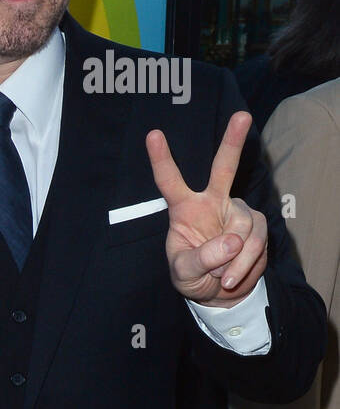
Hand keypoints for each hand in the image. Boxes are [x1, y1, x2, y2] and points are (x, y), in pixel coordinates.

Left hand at [146, 111, 267, 306]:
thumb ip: (201, 258)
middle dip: (233, 142)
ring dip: (235, 258)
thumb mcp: (184, 272)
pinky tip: (233, 275)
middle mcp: (211, 202)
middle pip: (223, 168)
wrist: (217, 292)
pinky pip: (256, 242)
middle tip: (242, 116)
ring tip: (221, 276)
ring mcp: (236, 212)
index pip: (169, 180)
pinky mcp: (256, 226)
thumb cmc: (192, 275)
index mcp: (183, 208)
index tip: (153, 134)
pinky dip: (246, 264)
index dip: (161, 158)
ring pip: (243, 226)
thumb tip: (232, 241)